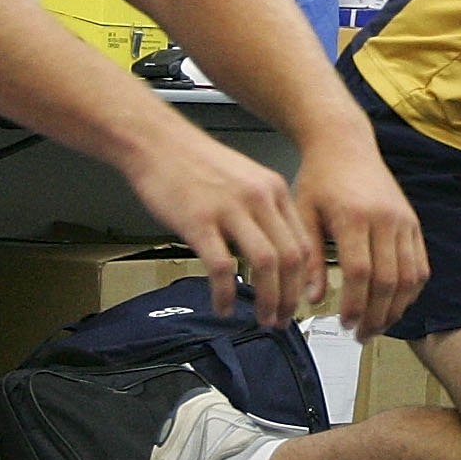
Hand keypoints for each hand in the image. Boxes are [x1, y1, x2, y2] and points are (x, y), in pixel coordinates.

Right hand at [121, 126, 320, 325]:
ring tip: (262, 318)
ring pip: (265, 264)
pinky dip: (226, 294)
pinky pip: (222, 267)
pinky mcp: (200, 221)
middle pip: (290, 258)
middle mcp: (258, 198)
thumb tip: (272, 249)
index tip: (298, 299)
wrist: (156, 141)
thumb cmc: (193, 161)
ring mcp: (230, 209)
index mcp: (273, 189)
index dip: (303, 280)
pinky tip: (223, 306)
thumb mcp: (243, 177)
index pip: (303, 243)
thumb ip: (262, 209)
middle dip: (290, 297)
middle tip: (283, 318)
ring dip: (267, 300)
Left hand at [294, 131, 428, 337]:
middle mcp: (385, 219)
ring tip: (379, 326)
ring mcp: (403, 221)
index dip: (355, 304)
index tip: (345, 323)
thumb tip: (314, 297)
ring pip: (410, 277)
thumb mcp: (303, 214)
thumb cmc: (320, 177)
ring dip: (396, 308)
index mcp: (354, 217)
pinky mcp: (413, 222)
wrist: (345, 144)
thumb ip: (310, 258)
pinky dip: (412, 290)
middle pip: (388, 280)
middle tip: (361, 334)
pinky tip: (397, 304)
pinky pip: (421, 264)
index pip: (360, 272)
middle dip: (376, 315)